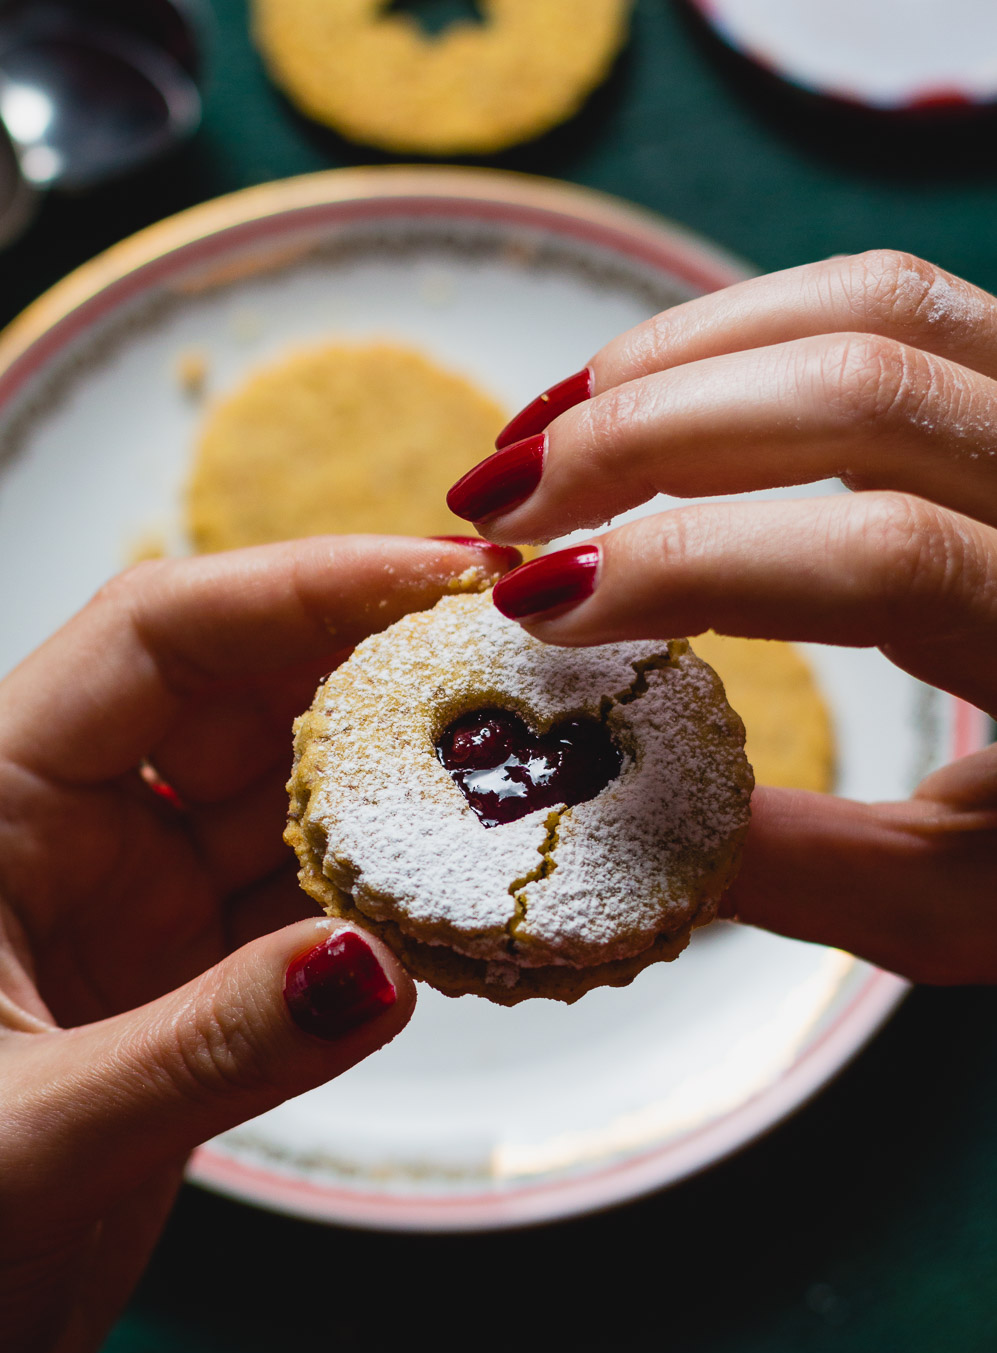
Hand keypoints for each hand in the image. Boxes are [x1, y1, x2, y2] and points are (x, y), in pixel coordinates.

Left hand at [0, 534, 516, 1352]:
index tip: (445, 581)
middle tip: (528, 664)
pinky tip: (481, 902)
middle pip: (245, 695)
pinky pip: (316, 916)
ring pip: (294, 805)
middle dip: (381, 672)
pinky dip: (397, 909)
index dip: (304, 586)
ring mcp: (138, 909)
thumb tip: (373, 966)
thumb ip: (203, 1050)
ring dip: (406, 793)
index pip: (155, 633)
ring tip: (535, 770)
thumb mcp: (30, 1140)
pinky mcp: (193, 989)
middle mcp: (69, 831)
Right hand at [447, 248, 996, 985]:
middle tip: (498, 509)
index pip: (879, 556)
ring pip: (869, 303)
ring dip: (676, 356)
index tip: (531, 607)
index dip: (687, 564)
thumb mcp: (958, 901)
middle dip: (642, 438)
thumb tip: (602, 819)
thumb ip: (794, 870)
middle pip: (858, 389)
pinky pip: (884, 297)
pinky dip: (742, 325)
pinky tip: (648, 388)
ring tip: (544, 432)